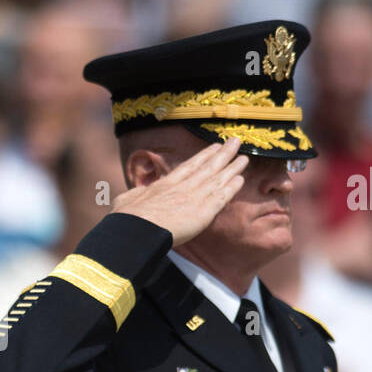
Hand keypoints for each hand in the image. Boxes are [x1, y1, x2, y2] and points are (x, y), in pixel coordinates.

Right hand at [112, 136, 247, 246]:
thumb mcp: (126, 201)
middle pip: (206, 167)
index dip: (202, 157)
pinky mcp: (203, 211)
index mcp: (164, 185)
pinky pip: (222, 196)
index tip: (213, 148)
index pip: (188, 168)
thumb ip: (134, 197)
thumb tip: (130, 196)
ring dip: (232, 167)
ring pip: (217, 178)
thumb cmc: (127, 218)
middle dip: (222, 154)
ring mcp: (194, 197)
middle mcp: (182, 187)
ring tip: (244, 157)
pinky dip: (231, 187)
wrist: (136, 228)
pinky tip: (241, 179)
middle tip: (235, 142)